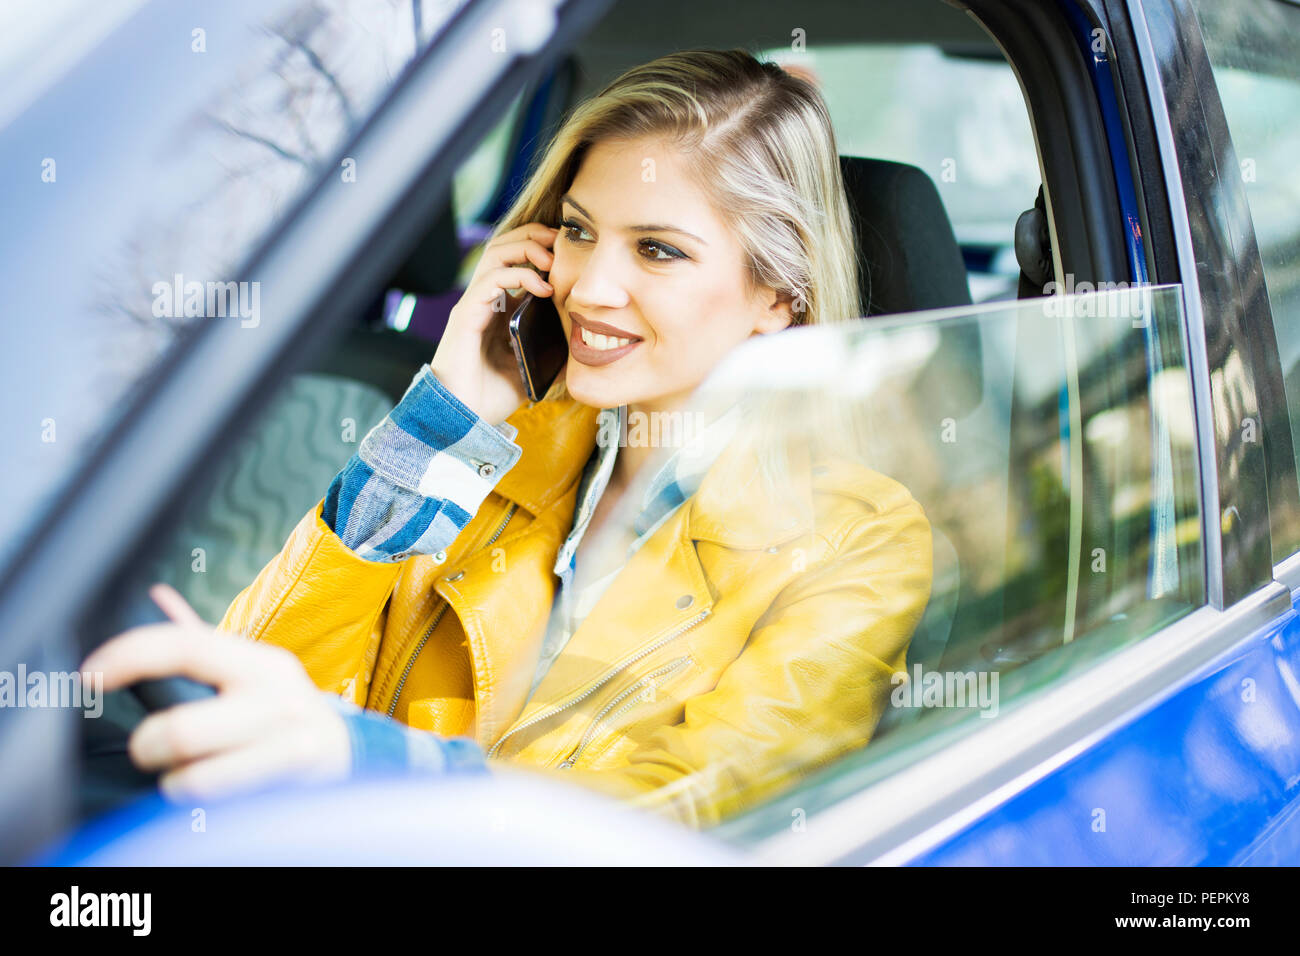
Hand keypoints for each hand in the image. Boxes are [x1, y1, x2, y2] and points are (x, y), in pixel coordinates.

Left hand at [80, 584, 351, 801]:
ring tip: (189, 778)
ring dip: (175, 784)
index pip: (185, 646)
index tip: (88, 676)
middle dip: (148, 746)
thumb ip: (202, 643)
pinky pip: (217, 810)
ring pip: (192, 780)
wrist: (348, 757)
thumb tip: (157, 597)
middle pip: (180, 729)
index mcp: (262, 664)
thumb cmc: (280, 717)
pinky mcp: (294, 790)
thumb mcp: (252, 675)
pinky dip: (202, 808)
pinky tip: (217, 798)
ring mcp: (291, 747)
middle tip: (149, 749)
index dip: (128, 655)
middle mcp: (280, 700)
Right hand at [431, 221, 560, 422]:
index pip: (515, 260)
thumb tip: (583, 346)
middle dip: (534, 236)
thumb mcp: (533, 369)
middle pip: (504, 246)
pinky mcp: (466, 316)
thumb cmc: (491, 398)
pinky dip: (519, 275)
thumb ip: (552, 352)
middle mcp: (484, 301)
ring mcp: (473, 305)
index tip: (570, 253)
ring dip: (526, 248)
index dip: (540, 247)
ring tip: (553, 260)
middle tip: (562, 243)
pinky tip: (543, 288)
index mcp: (499, 308)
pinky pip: (490, 280)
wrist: (463, 419)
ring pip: (495, 254)